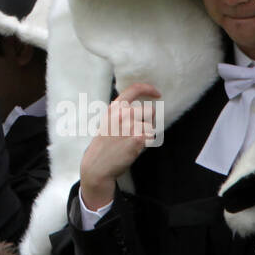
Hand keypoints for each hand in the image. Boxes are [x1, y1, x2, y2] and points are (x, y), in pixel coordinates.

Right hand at [79, 83, 160, 210]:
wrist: (97, 165)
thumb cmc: (103, 145)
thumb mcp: (107, 121)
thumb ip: (121, 112)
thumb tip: (141, 108)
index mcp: (114, 108)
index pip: (135, 89)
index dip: (148, 89)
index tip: (156, 93)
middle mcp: (122, 114)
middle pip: (150, 110)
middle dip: (149, 120)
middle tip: (140, 130)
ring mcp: (130, 125)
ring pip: (152, 125)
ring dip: (148, 132)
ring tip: (134, 140)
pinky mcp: (138, 138)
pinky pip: (151, 137)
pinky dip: (146, 143)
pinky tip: (134, 147)